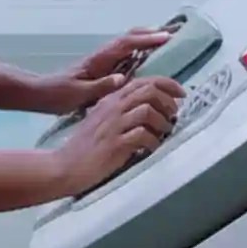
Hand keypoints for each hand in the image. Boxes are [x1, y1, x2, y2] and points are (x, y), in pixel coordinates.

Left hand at [34, 26, 174, 114]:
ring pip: (128, 44)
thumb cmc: (58, 95)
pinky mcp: (102, 68)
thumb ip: (100, 87)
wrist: (41, 94)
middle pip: (130, 38)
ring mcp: (103, 60)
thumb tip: (122, 78)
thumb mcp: (79, 94)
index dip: (146, 40)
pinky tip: (149, 57)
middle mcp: (103, 56)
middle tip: (174, 32)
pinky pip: (125, 54)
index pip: (126, 44)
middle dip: (150, 33)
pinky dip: (139, 49)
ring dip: (146, 39)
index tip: (166, 37)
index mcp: (99, 60)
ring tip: (168, 39)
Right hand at [52, 75, 185, 195]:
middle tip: (174, 114)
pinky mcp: (115, 144)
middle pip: (148, 91)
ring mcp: (113, 126)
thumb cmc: (85, 146)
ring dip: (162, 122)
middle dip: (168, 101)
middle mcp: (112, 108)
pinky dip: (153, 141)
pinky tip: (151, 148)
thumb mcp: (101, 120)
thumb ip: (120, 110)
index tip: (181, 94)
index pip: (142, 81)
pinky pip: (142, 136)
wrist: (65, 166)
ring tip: (163, 133)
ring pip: (147, 111)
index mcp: (110, 100)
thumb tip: (150, 107)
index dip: (167, 84)